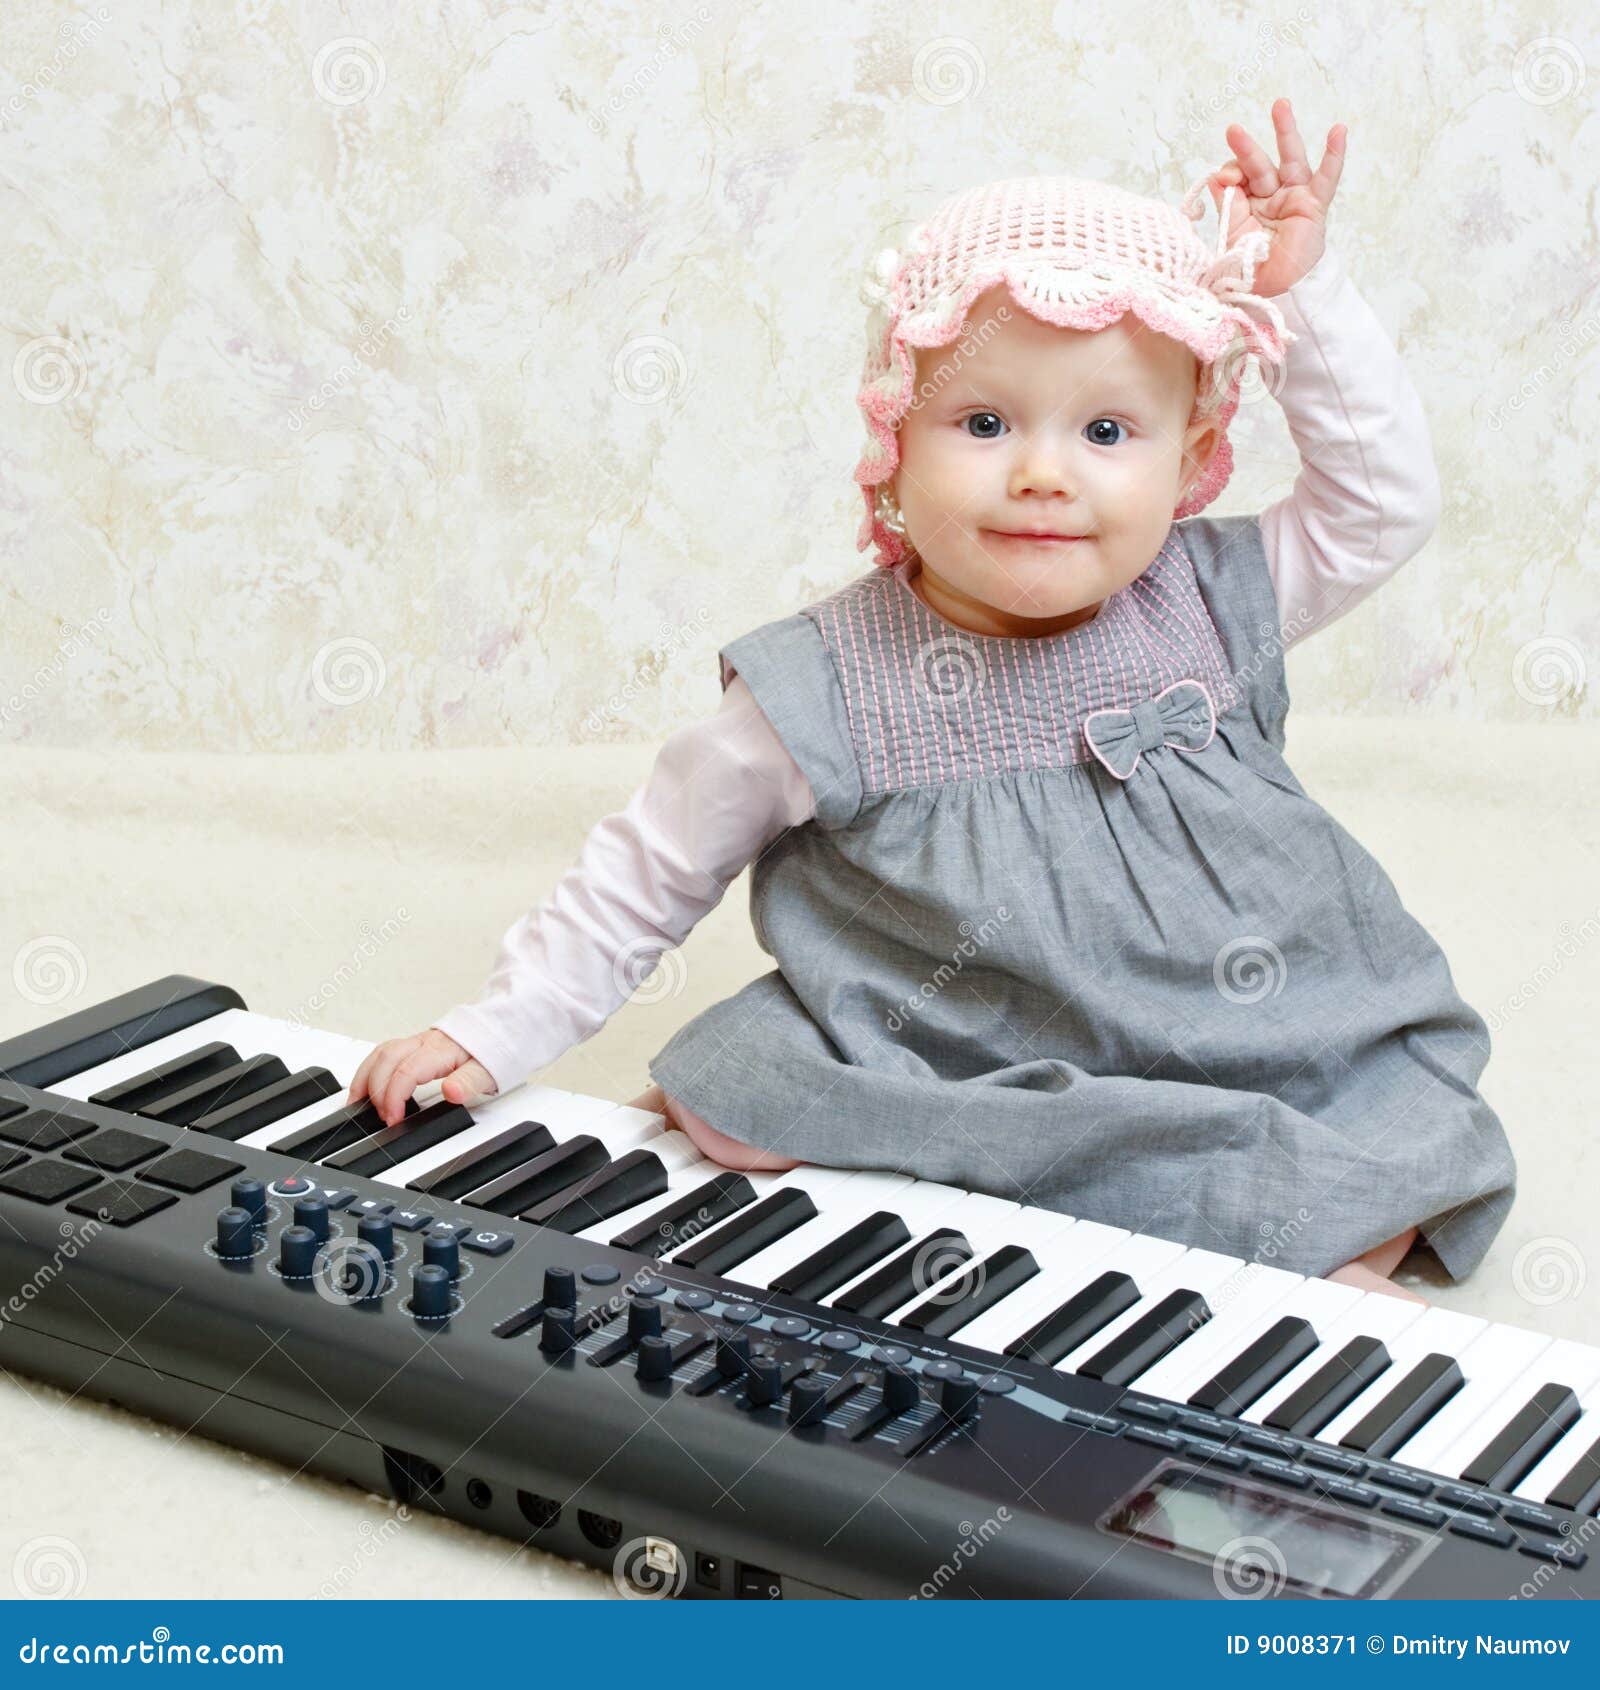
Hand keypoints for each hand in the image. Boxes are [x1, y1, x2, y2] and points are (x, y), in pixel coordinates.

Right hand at [347, 1027, 497, 1127]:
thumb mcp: (488, 1071)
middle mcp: (423, 1043)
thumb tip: (452, 1092)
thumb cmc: (490, 1051)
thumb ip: (468, 1082)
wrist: (496, 1029)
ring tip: (358, 1105)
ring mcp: (415, 1042)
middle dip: (376, 1090)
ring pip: (380, 1054)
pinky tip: (364, 1088)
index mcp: (439, 1049)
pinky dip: (369, 1071)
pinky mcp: (412, 1046)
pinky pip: (382, 1054)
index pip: (406, 1071)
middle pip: (386, 1059)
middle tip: (382, 1117)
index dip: (394, 1096)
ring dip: (365, 1079)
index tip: (393, 1119)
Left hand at [1204, 97, 1345, 297]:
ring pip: (1289, 159)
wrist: (1278, 290)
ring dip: (1285, 131)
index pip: (1237, 177)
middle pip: (1259, 164)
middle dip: (1246, 147)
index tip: (1225, 178)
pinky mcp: (1314, 204)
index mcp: (1246, 203)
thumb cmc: (1253, 266)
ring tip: (1280, 105)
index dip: (1230, 174)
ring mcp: (1293, 196)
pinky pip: (1327, 176)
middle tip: (1232, 129)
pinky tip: (1338, 131)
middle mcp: (1270, 195)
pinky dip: (1333, 155)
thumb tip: (1216, 175)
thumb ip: (1227, 205)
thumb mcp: (1233, 235)